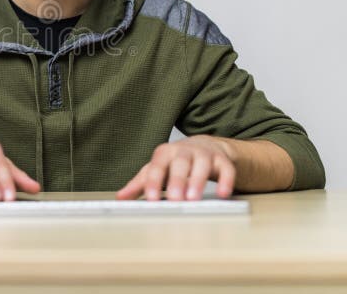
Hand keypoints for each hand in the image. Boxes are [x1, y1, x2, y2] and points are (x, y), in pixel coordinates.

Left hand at [115, 135, 235, 200]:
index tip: (151, 198)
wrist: (205, 146)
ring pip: (201, 165)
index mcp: (164, 154)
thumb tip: (120, 197)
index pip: (156, 166)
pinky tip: (222, 194)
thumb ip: (140, 183)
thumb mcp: (157, 169)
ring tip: (193, 199)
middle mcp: (184, 151)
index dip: (153, 182)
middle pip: (179, 163)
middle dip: (177, 181)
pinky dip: (225, 181)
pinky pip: (226, 169)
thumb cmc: (175, 162)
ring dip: (197, 181)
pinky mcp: (222, 160)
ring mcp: (204, 154)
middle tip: (175, 199)